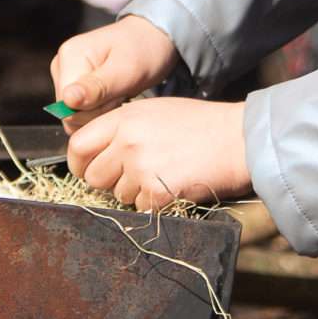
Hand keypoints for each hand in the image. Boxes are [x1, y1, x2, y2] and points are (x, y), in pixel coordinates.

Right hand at [52, 14, 178, 124]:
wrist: (152, 39)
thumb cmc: (144, 50)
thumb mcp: (127, 70)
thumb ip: (97, 87)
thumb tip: (68, 100)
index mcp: (70, 56)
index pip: (68, 107)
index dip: (95, 111)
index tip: (118, 95)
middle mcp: (61, 64)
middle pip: (70, 112)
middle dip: (99, 111)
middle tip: (121, 93)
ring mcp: (65, 74)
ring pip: (75, 115)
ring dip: (100, 111)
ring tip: (119, 93)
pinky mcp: (73, 84)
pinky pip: (80, 112)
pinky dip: (99, 110)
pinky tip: (113, 96)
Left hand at [68, 97, 251, 212]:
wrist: (238, 140)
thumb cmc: (202, 125)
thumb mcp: (156, 111)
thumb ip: (124, 127)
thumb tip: (99, 149)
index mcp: (124, 118)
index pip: (78, 144)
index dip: (79, 162)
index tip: (87, 169)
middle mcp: (127, 141)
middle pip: (93, 175)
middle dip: (108, 181)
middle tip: (132, 177)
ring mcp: (141, 167)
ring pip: (117, 194)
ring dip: (134, 192)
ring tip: (162, 175)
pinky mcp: (156, 192)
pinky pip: (139, 207)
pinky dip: (154, 203)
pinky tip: (174, 186)